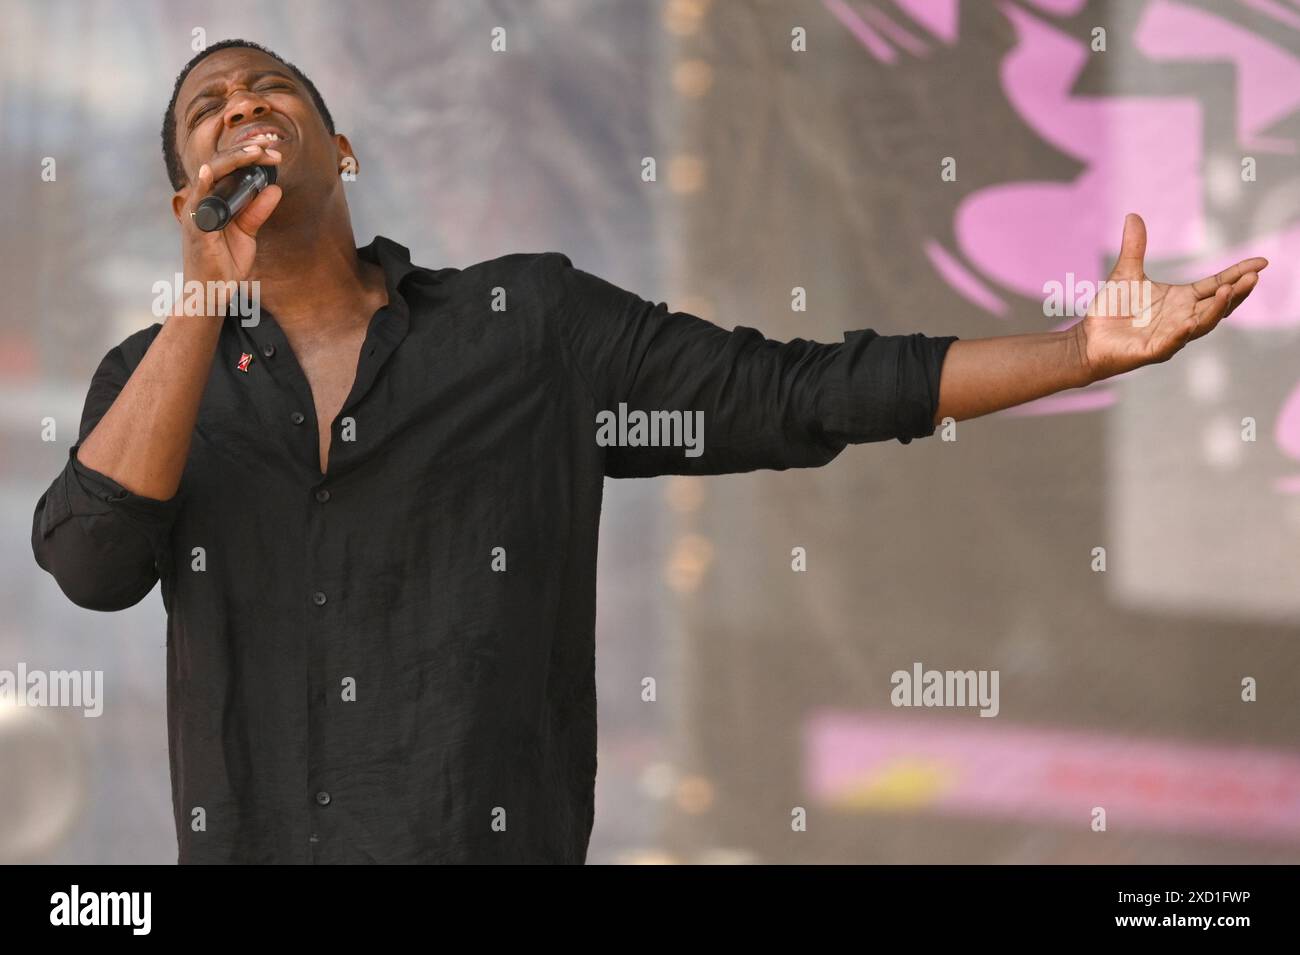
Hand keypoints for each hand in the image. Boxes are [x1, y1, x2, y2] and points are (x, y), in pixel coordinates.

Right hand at [173, 141, 282, 294]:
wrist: (211, 292)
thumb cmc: (224, 263)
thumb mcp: (248, 234)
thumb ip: (257, 212)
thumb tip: (274, 189)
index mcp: (214, 200)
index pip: (230, 169)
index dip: (250, 157)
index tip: (274, 152)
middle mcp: (202, 200)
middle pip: (222, 166)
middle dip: (247, 153)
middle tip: (270, 146)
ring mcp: (196, 212)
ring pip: (210, 175)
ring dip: (233, 161)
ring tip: (255, 152)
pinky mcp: (194, 228)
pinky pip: (197, 202)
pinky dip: (202, 185)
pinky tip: (210, 172)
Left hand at [1072, 213, 1267, 383]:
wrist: (1088, 340)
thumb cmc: (1112, 310)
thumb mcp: (1126, 274)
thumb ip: (1135, 248)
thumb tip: (1133, 215)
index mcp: (1181, 300)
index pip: (1216, 285)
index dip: (1238, 274)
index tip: (1261, 263)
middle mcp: (1182, 318)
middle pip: (1218, 305)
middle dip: (1236, 292)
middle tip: (1253, 277)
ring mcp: (1170, 336)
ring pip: (1201, 324)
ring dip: (1215, 309)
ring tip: (1229, 291)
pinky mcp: (1152, 351)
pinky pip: (1171, 343)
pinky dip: (1181, 334)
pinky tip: (1189, 323)